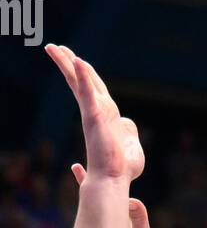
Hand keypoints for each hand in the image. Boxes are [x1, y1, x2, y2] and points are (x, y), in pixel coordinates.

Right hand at [46, 45, 143, 183]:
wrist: (114, 180)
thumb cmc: (122, 168)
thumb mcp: (131, 143)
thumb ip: (128, 131)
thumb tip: (126, 123)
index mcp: (105, 114)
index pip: (91, 88)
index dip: (83, 72)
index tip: (73, 58)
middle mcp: (96, 110)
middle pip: (80, 80)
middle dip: (68, 61)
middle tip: (54, 47)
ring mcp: (94, 112)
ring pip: (79, 82)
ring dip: (68, 62)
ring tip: (54, 48)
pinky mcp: (95, 117)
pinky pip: (88, 93)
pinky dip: (84, 77)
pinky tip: (77, 61)